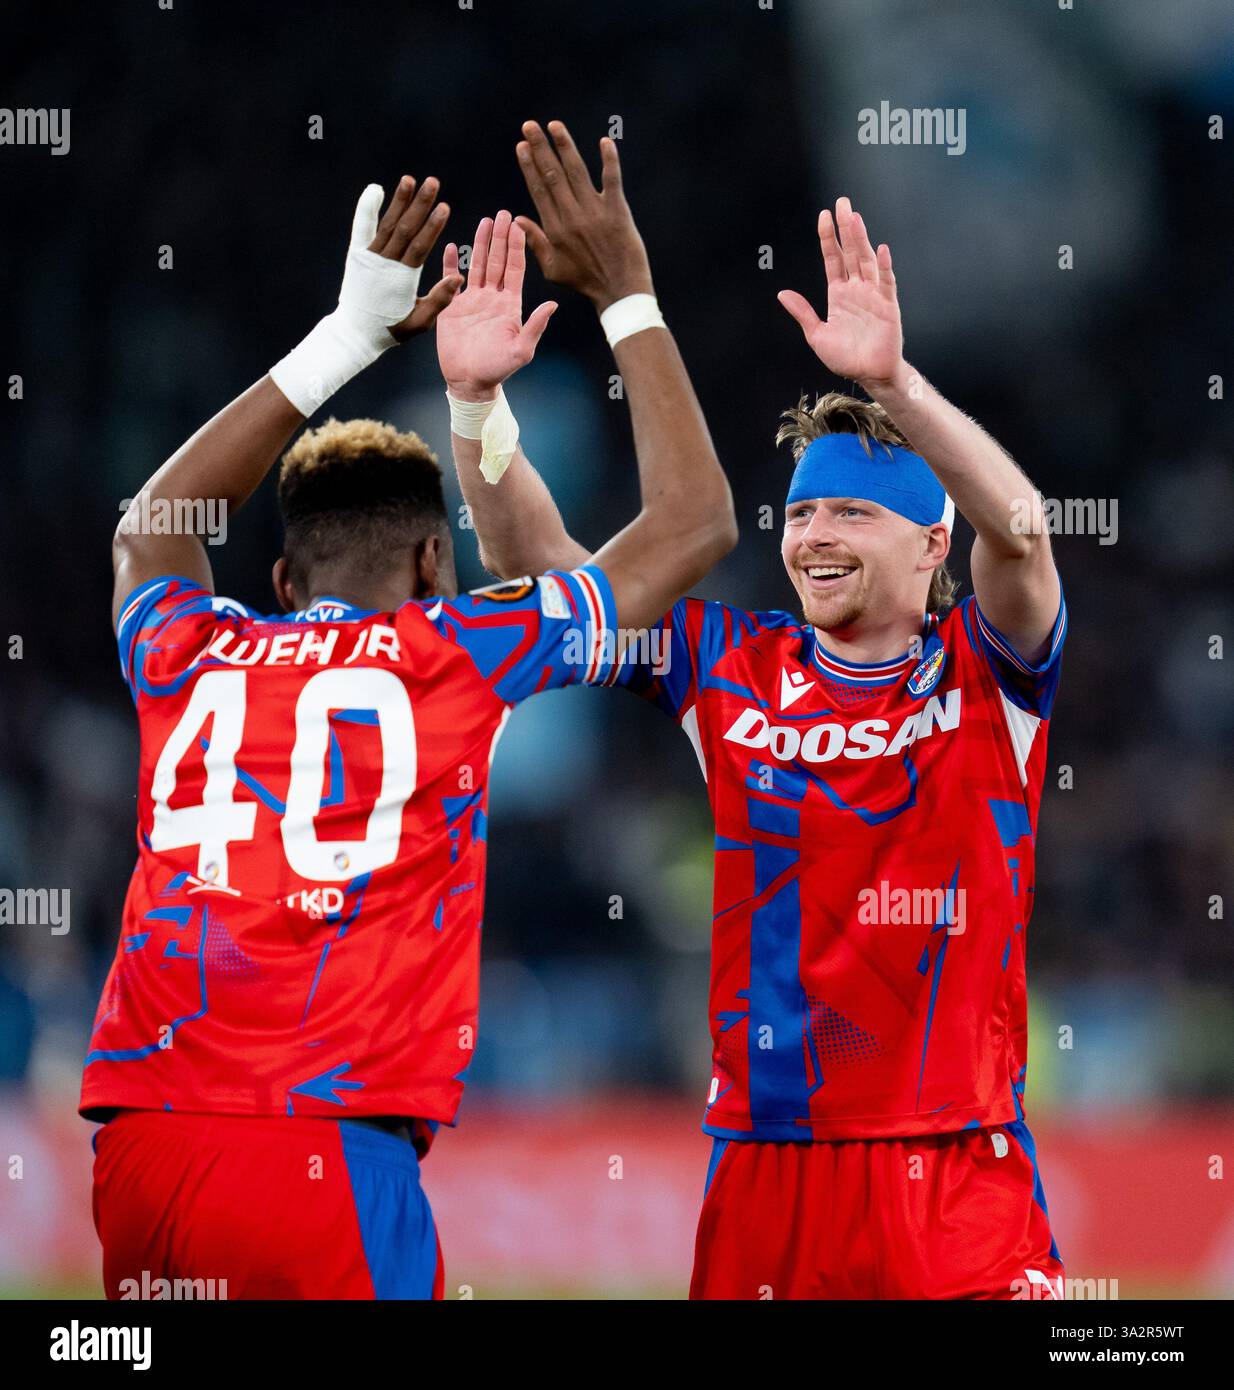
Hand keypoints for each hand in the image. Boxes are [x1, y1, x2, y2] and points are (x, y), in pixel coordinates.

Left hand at [362, 175, 462, 341]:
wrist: (356, 331)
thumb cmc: (392, 327)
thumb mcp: (420, 322)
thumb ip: (439, 301)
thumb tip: (458, 278)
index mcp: (402, 278)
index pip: (419, 247)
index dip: (432, 227)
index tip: (444, 207)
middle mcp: (385, 263)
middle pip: (404, 229)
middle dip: (419, 205)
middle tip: (432, 182)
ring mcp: (370, 257)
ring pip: (387, 224)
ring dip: (399, 201)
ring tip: (409, 179)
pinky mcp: (357, 254)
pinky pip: (362, 227)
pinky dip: (367, 208)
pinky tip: (375, 190)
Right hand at [435, 211, 557, 397]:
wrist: (470, 382)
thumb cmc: (497, 370)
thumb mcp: (521, 350)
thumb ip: (535, 327)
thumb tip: (553, 305)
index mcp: (510, 305)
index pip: (514, 269)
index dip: (516, 247)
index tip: (518, 225)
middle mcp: (493, 298)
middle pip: (497, 261)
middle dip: (500, 237)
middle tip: (503, 213)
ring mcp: (473, 301)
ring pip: (477, 265)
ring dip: (480, 243)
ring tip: (484, 221)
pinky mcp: (453, 308)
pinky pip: (451, 281)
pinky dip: (450, 264)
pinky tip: (450, 246)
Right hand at [515, 120, 652, 310]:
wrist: (619, 291)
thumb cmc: (585, 282)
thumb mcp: (553, 269)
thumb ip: (535, 242)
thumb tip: (517, 219)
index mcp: (555, 229)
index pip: (538, 190)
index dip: (529, 166)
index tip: (522, 146)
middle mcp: (572, 216)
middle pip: (552, 175)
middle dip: (540, 147)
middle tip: (530, 125)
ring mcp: (595, 212)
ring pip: (576, 171)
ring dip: (564, 146)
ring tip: (554, 125)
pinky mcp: (617, 211)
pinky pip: (612, 180)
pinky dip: (609, 160)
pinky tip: (604, 141)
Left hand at [778, 197, 904, 388]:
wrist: (869, 374)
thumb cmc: (846, 357)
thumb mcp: (817, 335)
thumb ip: (803, 313)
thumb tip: (782, 293)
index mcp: (839, 293)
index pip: (833, 259)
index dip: (829, 238)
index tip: (824, 216)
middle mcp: (857, 289)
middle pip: (851, 252)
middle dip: (846, 228)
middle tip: (842, 203)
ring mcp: (873, 295)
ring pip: (866, 261)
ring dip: (861, 240)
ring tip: (855, 218)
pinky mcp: (888, 306)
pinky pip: (886, 283)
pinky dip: (884, 267)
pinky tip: (881, 250)